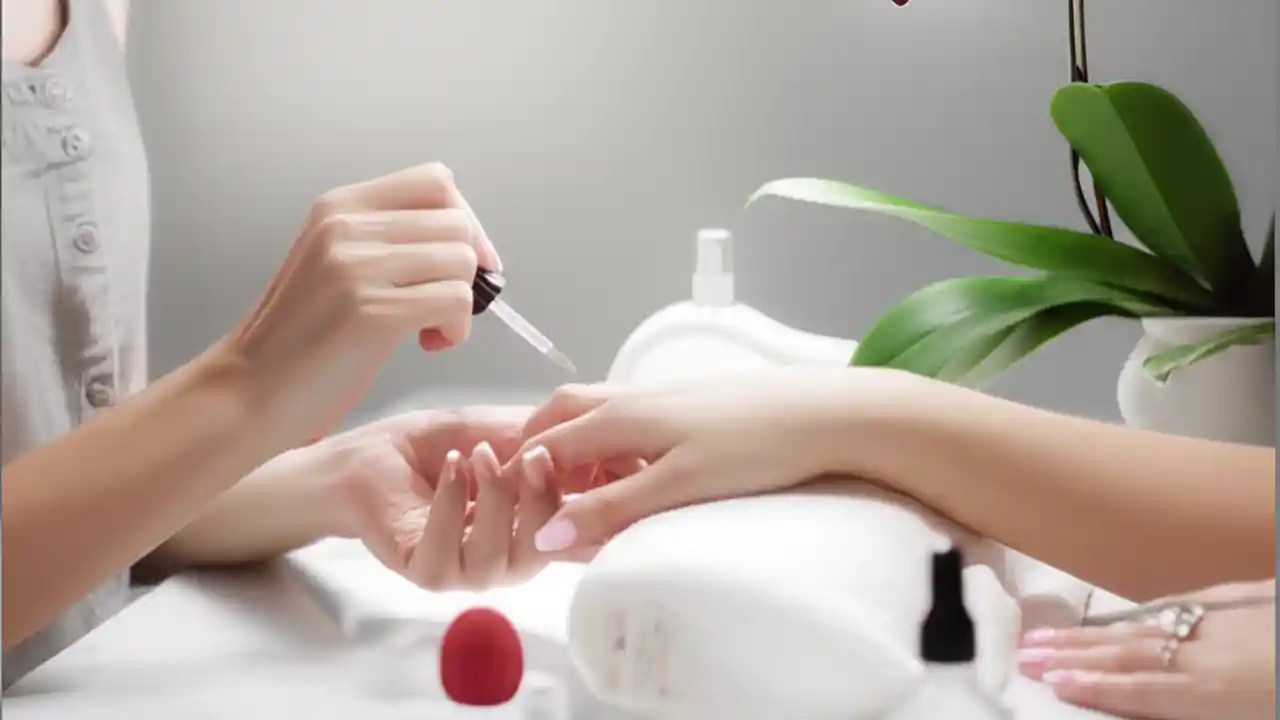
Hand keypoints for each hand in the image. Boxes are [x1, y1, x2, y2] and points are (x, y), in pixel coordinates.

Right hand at [220, 163, 500, 440]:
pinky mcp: (371, 311)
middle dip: (469, 268)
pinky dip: (456, 328)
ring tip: (428, 330)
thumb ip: (386, 240)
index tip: (463, 262)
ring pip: (463, 260)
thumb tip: (468, 243)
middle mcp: (346, 226)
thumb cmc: (299, 341)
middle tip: (442, 305)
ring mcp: (356, 266)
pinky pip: (455, 300)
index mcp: (339, 208)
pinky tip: (427, 343)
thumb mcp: (334, 263)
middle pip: (457, 222)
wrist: (247, 392)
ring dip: (462, 303)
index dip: (464, 222)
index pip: (436, 181)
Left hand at [309, 407, 585, 590]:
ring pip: (495, 559)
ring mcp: (465, 572)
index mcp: (531, 531)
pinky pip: (445, 554)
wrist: (374, 451)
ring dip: (492, 500)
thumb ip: (551, 447)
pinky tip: (452, 466)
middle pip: (541, 551)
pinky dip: (450, 504)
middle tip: (535, 454)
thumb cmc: (442, 444)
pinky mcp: (425, 572)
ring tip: (479, 453)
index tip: (593, 461)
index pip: (573, 533)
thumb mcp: (508, 434)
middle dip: (541, 502)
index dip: (589, 505)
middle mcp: (505, 559)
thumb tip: (606, 451)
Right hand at [512, 368, 918, 552]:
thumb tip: (546, 537)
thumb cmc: (753, 445)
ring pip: (593, 418)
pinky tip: (630, 478)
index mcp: (617, 416)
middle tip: (535, 499)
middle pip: (560, 416)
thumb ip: (609, 510)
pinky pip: (627, 424)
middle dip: (538, 453)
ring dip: (574, 452)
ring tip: (581, 497)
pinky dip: (609, 450)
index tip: (511, 513)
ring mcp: (660, 401)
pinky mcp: (687, 409)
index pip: (544, 444)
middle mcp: (630, 400)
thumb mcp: (674, 487)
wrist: (824, 414)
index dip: (521, 478)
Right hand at [1018, 580, 1275, 719]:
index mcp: (1216, 689)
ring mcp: (1222, 619)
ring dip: (1095, 636)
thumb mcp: (1260, 710)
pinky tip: (1122, 619)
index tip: (1048, 681)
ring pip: (1146, 628)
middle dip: (1075, 657)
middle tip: (1027, 654)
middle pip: (1130, 655)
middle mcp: (1208, 651)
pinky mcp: (1244, 598)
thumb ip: (1208, 702)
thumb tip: (1157, 699)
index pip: (1140, 690)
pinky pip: (1178, 607)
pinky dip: (1141, 617)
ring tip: (1052, 636)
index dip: (1092, 687)